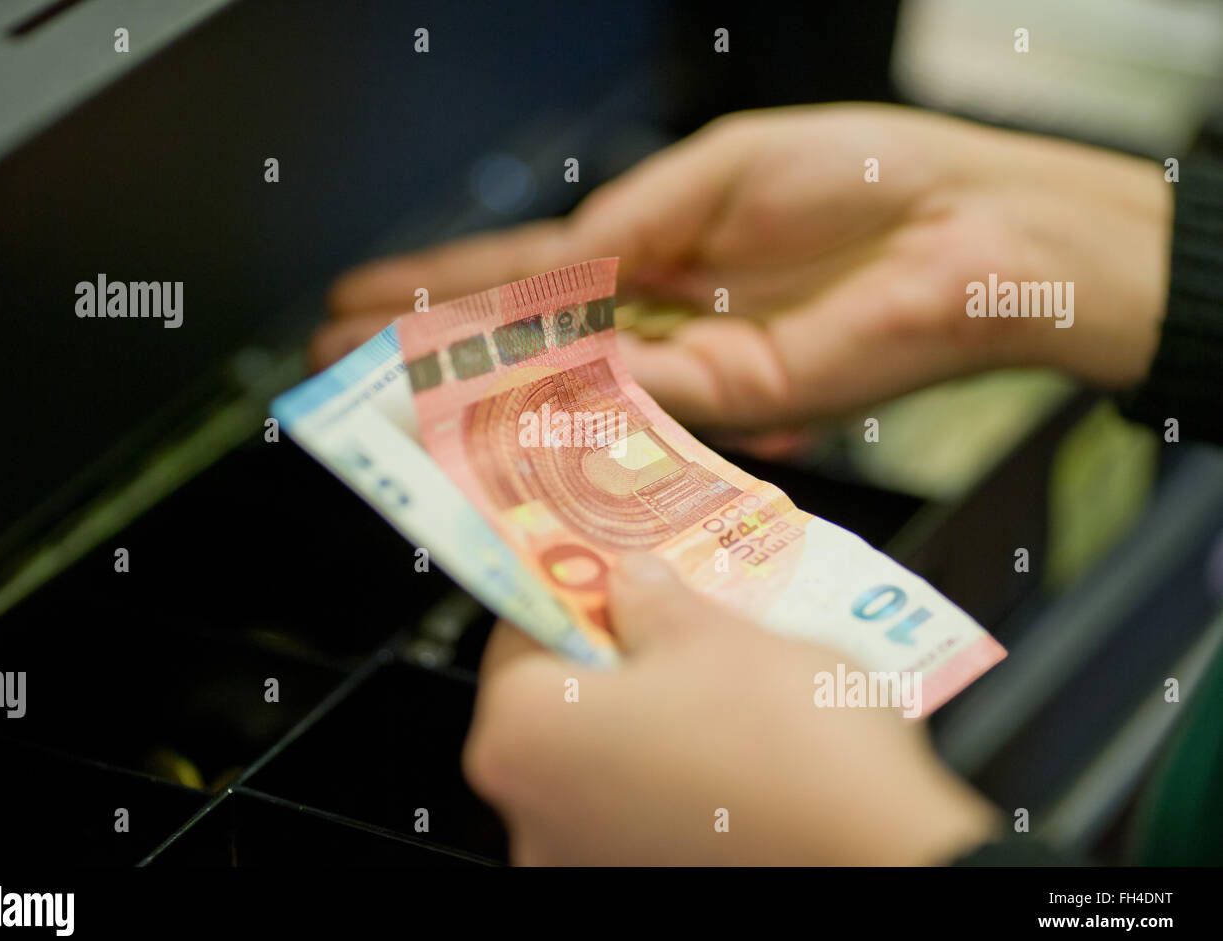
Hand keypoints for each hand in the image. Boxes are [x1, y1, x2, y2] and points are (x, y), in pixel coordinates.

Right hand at [316, 103, 1171, 428]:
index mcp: (649, 248)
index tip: (360, 295)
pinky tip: (491, 402)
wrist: (973, 230)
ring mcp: (687, 367)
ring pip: (559, 382)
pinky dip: (565, 402)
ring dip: (472, 388)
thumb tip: (561, 267)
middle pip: (520, 338)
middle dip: (426, 345)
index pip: (520, 275)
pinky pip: (632, 403)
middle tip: (338, 358)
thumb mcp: (722, 167)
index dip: (437, 285)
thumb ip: (634, 217)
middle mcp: (655, 316)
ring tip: (386, 389)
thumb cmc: (865, 180)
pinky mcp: (734, 403)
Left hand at [462, 553, 999, 864]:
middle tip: (670, 619)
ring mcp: (579, 862)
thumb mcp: (718, 637)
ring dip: (642, 718)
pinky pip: (633, 810)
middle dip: (613, 655)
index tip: (607, 570)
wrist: (882, 859)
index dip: (572, 588)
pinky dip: (666, 778)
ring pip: (598, 760)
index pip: (519, 632)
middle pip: (557, 702)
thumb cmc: (791, 751)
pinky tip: (726, 750)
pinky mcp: (636, 887)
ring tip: (711, 685)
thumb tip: (631, 582)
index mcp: (524, 734)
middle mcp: (531, 813)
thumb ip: (653, 601)